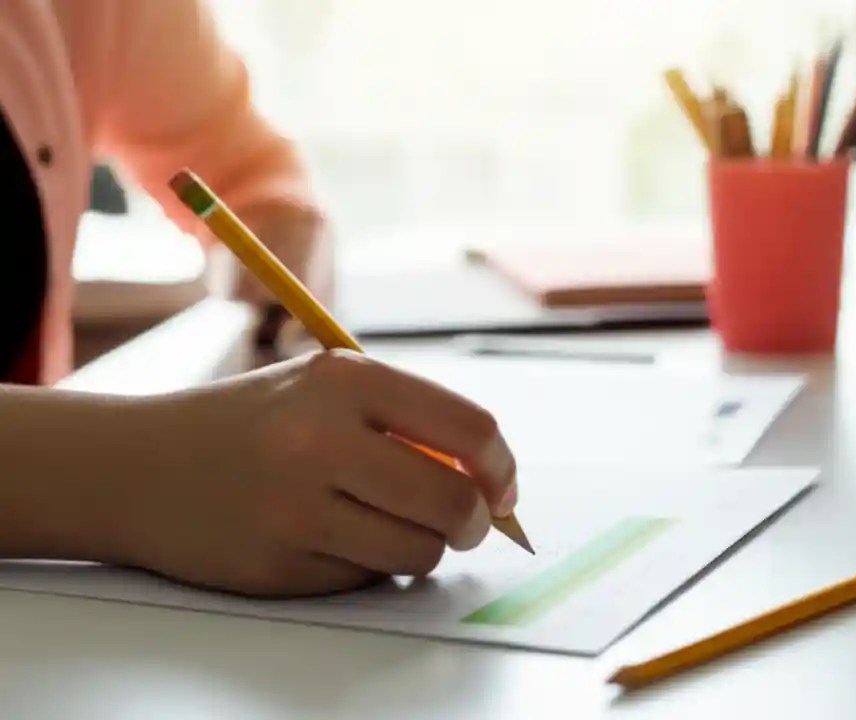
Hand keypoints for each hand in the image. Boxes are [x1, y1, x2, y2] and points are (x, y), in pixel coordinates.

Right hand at [115, 350, 518, 597]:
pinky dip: (368, 564)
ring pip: (419, 550)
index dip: (501, 466)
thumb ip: (408, 422)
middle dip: (475, 522)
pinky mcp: (280, 563)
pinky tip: (329, 538)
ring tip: (389, 526)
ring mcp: (297, 507)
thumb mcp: (326, 390)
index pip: (468, 428)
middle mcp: (321, 439)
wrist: (139, 467)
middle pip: (453, 501)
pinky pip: (367, 576)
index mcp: (344, 381)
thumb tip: (493, 482)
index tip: (503, 488)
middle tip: (466, 524)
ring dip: (423, 547)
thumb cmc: (255, 423)